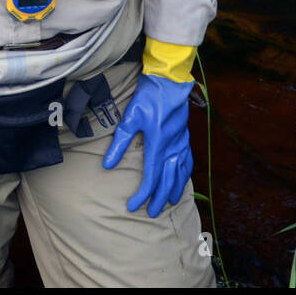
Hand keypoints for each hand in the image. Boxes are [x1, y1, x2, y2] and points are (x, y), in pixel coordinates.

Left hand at [102, 74, 195, 216]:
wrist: (169, 81)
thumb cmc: (148, 98)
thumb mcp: (130, 118)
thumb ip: (119, 142)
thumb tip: (107, 165)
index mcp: (157, 144)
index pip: (151, 177)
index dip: (142, 194)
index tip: (133, 206)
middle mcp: (172, 147)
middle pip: (167, 180)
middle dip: (158, 199)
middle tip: (151, 213)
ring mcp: (181, 143)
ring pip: (180, 173)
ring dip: (174, 190)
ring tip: (169, 202)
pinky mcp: (185, 137)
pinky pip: (188, 160)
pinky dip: (185, 174)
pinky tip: (182, 179)